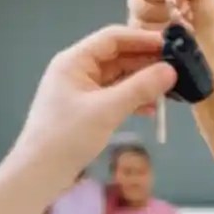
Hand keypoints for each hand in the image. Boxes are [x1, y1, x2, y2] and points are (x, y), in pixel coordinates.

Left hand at [11, 26, 176, 184]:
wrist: (38, 174)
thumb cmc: (66, 137)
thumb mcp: (106, 110)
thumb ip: (140, 88)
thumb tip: (170, 70)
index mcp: (74, 61)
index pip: (113, 38)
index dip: (142, 39)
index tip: (170, 46)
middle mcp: (77, 70)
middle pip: (117, 57)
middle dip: (146, 62)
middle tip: (176, 69)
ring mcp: (81, 91)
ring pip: (119, 77)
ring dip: (142, 83)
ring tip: (169, 90)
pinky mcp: (87, 110)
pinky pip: (115, 96)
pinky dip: (133, 100)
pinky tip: (152, 109)